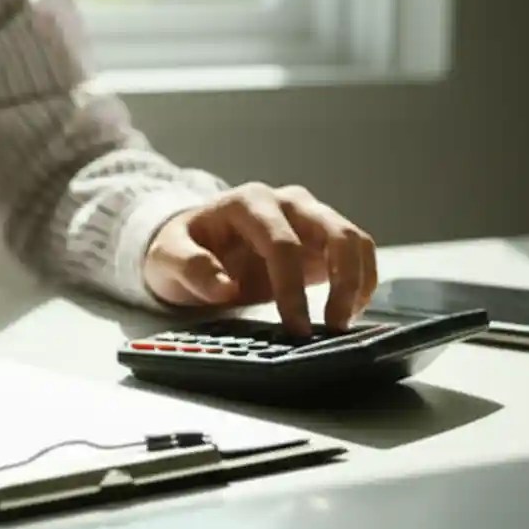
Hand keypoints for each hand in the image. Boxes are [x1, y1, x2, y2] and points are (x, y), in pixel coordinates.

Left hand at [143, 183, 377, 334]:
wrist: (190, 244)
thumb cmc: (179, 249)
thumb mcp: (166, 259)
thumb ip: (191, 268)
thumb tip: (226, 287)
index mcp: (247, 203)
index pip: (282, 243)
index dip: (293, 287)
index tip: (296, 326)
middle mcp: (285, 202)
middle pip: (333, 232)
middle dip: (342, 281)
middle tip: (334, 327)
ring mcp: (308, 216)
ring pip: (354, 239)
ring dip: (359, 281)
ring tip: (343, 323)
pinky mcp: (322, 238)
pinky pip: (357, 252)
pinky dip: (362, 281)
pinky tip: (347, 312)